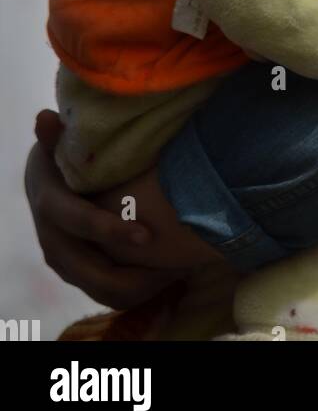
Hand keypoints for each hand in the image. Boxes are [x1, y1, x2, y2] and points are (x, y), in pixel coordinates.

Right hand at [24, 110, 226, 308]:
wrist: (46, 179)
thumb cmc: (65, 153)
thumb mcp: (63, 142)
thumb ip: (61, 135)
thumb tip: (44, 117)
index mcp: (50, 205)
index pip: (79, 224)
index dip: (111, 231)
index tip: (147, 236)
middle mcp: (53, 241)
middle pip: (94, 273)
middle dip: (137, 274)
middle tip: (178, 265)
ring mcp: (64, 262)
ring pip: (104, 291)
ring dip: (143, 286)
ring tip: (179, 270)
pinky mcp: (77, 272)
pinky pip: (109, 293)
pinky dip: (138, 289)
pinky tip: (167, 274)